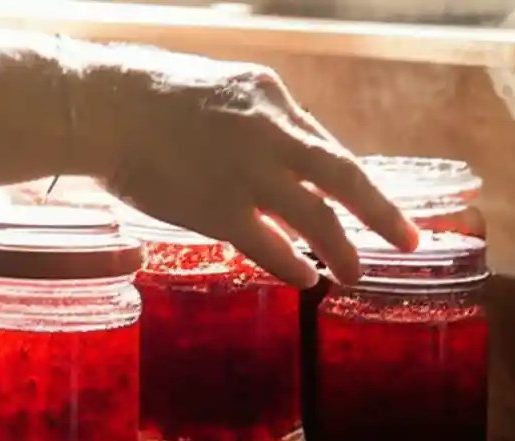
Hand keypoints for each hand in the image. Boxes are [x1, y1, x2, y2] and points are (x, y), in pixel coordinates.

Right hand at [75, 46, 417, 286]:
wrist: (104, 106)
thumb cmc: (147, 96)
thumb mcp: (218, 88)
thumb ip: (252, 119)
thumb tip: (277, 150)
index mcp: (271, 98)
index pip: (323, 144)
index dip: (348, 181)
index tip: (366, 202)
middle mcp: (271, 133)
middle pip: (344, 177)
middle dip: (382, 212)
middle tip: (409, 240)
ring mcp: (249, 173)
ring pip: (316, 218)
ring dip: (343, 249)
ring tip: (356, 274)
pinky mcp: (219, 209)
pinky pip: (271, 246)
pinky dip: (293, 265)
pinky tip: (306, 279)